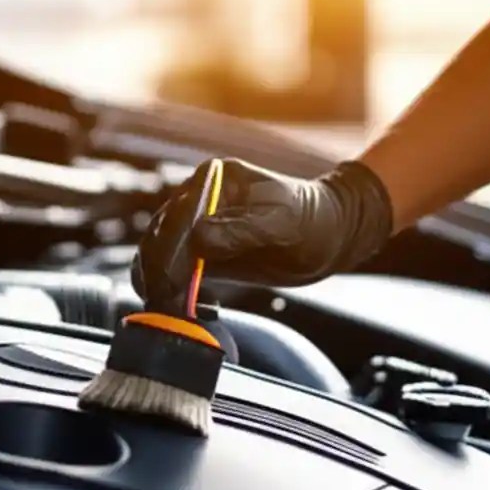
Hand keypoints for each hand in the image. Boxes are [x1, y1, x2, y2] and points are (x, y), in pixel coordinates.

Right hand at [133, 158, 392, 292]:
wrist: (330, 236)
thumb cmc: (312, 219)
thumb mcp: (282, 220)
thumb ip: (241, 229)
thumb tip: (199, 240)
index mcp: (212, 180)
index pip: (176, 216)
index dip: (168, 251)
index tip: (169, 282)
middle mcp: (197, 200)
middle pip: (160, 236)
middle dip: (158, 271)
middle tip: (165, 302)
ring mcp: (196, 227)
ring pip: (160, 256)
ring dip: (159, 284)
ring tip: (169, 309)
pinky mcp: (202, 254)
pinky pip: (175, 273)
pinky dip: (171, 291)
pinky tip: (181, 308)